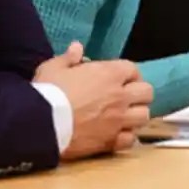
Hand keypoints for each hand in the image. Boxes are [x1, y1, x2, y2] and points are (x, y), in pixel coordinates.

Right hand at [34, 42, 152, 160]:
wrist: (42, 124)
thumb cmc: (48, 92)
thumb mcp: (53, 68)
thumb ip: (68, 58)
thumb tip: (77, 48)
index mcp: (109, 74)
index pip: (132, 69)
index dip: (128, 74)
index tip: (120, 78)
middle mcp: (120, 96)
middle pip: (147, 93)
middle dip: (140, 94)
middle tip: (127, 97)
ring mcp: (118, 120)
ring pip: (144, 117)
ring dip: (136, 116)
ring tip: (125, 117)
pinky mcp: (111, 141)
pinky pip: (130, 140)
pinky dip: (126, 137)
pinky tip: (117, 135)